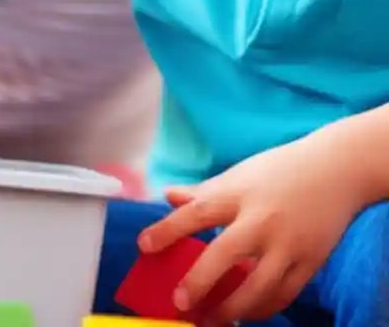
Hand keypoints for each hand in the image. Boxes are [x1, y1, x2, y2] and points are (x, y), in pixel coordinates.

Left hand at [137, 136, 364, 322]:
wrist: (337, 170)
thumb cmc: (279, 171)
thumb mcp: (238, 174)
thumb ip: (202, 191)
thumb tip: (167, 196)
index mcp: (238, 194)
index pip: (196, 212)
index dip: (167, 229)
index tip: (145, 246)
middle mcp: (262, 220)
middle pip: (226, 254)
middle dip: (200, 281)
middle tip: (180, 303)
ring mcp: (289, 243)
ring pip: (259, 285)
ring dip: (233, 308)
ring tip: (210, 320)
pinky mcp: (311, 261)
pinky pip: (284, 293)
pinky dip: (263, 308)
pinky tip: (245, 313)